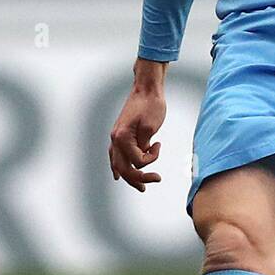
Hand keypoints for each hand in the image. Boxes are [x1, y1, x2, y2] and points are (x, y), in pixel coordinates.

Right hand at [109, 61, 166, 190]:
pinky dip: (118, 166)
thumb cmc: (151, 104)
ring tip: (140, 186)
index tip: (159, 144)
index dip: (151, 159)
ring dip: (130, 176)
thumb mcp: (151, 127)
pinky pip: (115, 155)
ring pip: (118, 164)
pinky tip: (117, 174)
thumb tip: (141, 158)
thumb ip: (144, 146)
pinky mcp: (120, 134)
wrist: (146, 88)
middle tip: (155, 180)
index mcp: (121, 137)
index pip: (136, 160)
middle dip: (139, 178)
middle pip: (124, 168)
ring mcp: (115, 136)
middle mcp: (115, 138)